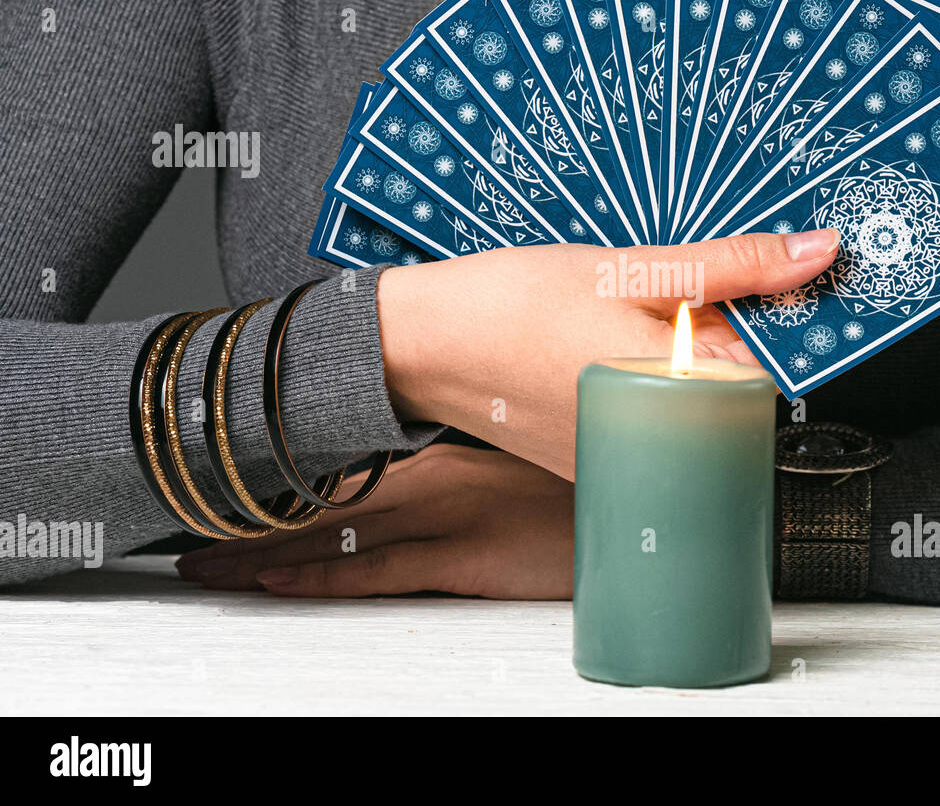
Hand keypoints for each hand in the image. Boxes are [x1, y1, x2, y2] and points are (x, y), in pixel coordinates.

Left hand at [174, 444, 573, 597]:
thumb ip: (468, 473)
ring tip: (209, 567)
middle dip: (251, 522)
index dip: (280, 487)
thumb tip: (430, 484)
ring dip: (265, 553)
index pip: (344, 471)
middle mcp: (437, 477)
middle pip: (324, 502)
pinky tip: (279, 584)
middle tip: (193, 538)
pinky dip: (322, 578)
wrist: (646, 495)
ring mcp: (450, 515)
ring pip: (336, 534)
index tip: (233, 496)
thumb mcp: (519, 469)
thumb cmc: (586, 483)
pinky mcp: (469, 556)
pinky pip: (380, 571)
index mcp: (447, 455)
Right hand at [377, 229, 838, 477]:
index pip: (774, 368)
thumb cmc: (513, 307)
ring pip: (683, 402)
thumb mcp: (632, 269)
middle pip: (727, 386)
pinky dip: (636, 382)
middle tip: (658, 299)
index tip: (754, 288)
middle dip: (712, 337)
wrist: (424, 346)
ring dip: (672, 358)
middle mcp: (660, 442)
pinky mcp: (595, 461)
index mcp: (682, 393)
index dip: (768, 320)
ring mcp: (625, 458)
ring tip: (613, 322)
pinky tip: (591, 350)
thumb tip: (816, 253)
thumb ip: (732, 266)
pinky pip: (644, 420)